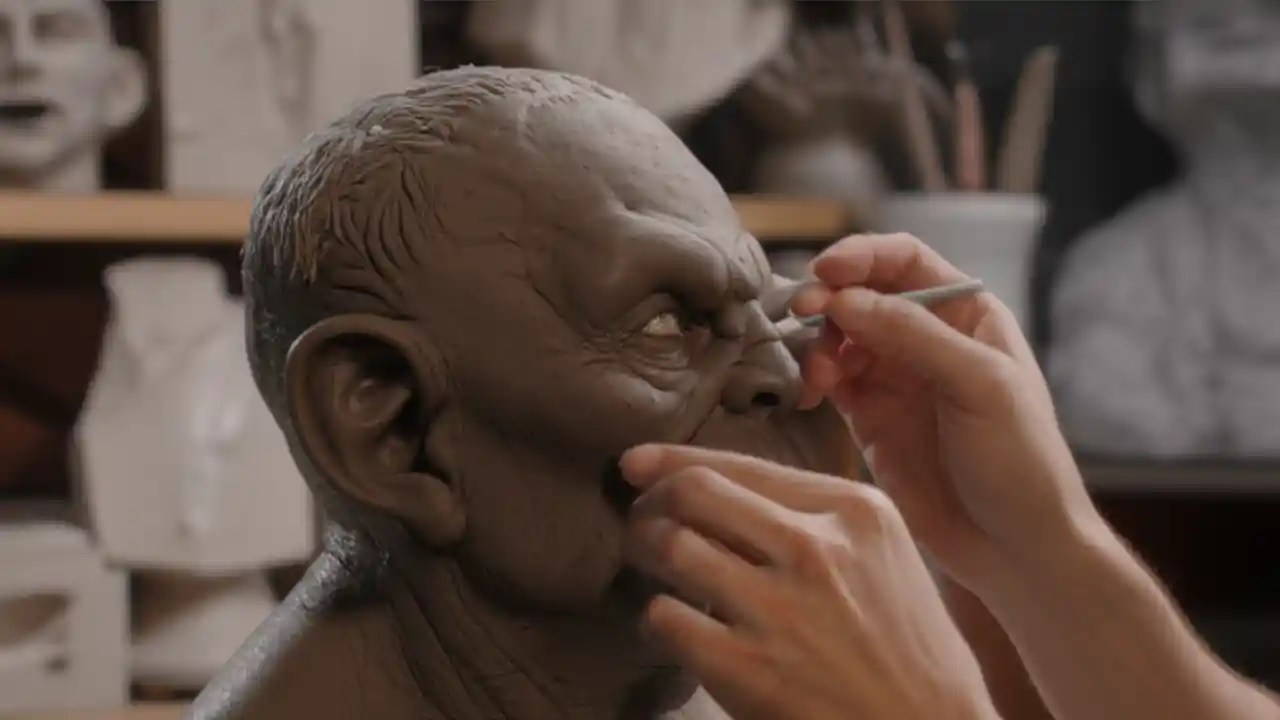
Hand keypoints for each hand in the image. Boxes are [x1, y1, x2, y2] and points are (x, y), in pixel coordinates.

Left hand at [620, 444, 999, 719]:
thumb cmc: (906, 644)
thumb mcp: (881, 553)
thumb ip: (814, 514)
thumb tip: (721, 488)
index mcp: (852, 510)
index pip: (739, 464)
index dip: (672, 460)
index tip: (636, 463)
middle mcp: (816, 548)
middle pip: (693, 493)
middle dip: (650, 503)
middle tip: (639, 521)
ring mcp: (782, 609)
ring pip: (669, 546)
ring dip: (641, 553)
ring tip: (646, 567)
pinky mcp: (751, 669)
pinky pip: (664, 618)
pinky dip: (653, 618)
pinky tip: (667, 625)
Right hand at [791, 233, 1099, 592]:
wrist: (1016, 549)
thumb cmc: (1021, 461)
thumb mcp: (980, 386)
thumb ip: (914, 336)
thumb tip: (845, 299)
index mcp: (967, 315)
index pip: (905, 261)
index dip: (862, 257)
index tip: (826, 272)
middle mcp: (928, 339)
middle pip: (862, 294)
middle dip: (829, 300)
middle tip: (802, 315)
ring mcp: (897, 379)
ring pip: (839, 338)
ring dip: (818, 345)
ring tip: (816, 378)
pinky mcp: (871, 419)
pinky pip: (830, 382)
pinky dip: (812, 380)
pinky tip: (809, 396)